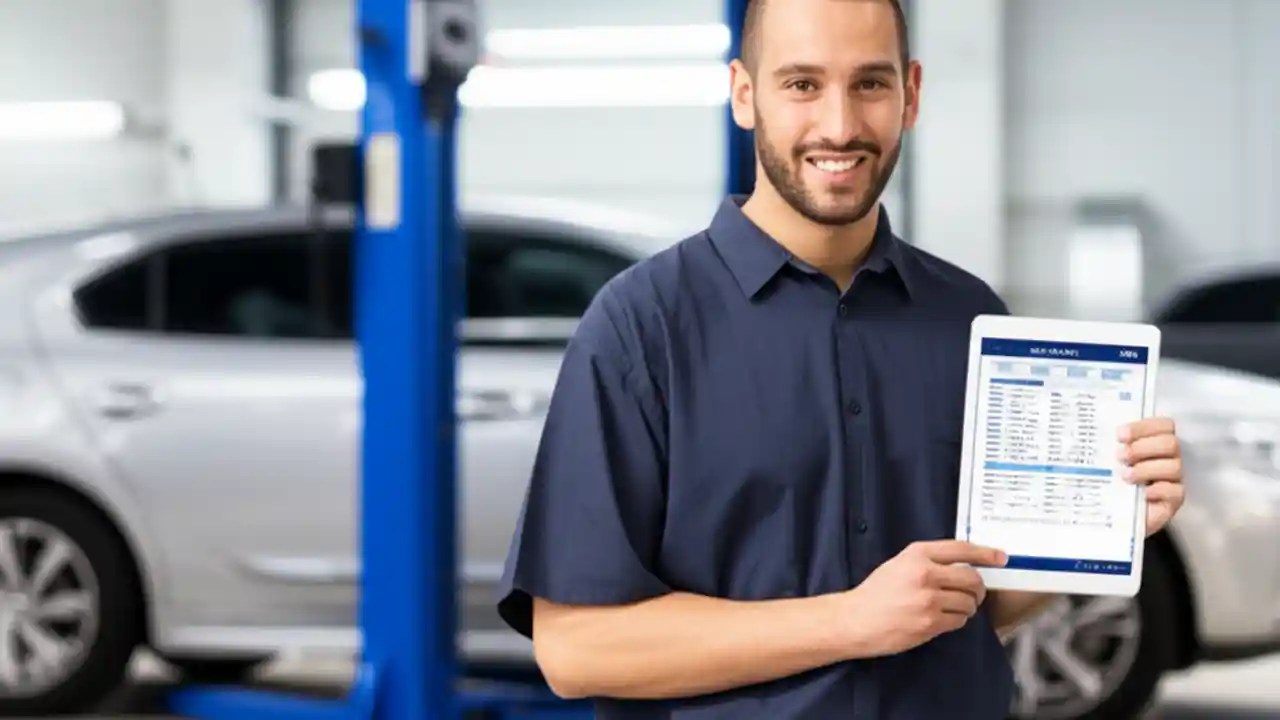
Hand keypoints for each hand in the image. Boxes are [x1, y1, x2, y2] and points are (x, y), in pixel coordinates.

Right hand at [840, 540, 1006, 657]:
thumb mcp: (899, 564)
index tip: (1000, 557)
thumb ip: (928, 561)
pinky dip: (957, 620)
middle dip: (978, 588)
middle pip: (972, 578)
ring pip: (968, 602)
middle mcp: (925, 573)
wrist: (856, 619)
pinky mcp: (930, 622)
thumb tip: (962, 566)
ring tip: (954, 608)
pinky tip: (944, 619)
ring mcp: (928, 599)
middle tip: (974, 593)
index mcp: (917, 554)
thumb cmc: (876, 593)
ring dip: (968, 607)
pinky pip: (959, 620)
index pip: (961, 549)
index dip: (985, 553)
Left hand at [1118, 417, 1185, 536]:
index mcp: (1154, 442)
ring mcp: (1174, 479)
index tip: (1120, 435)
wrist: (1110, 515)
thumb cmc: (1110, 482)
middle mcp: (1168, 458)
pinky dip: (1158, 489)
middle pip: (1171, 444)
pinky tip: (1143, 493)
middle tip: (1121, 456)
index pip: (1164, 425)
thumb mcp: (1107, 461)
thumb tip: (1094, 430)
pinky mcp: (1174, 500)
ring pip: (1174, 467)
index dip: (1144, 427)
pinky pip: (1176, 491)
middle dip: (1143, 447)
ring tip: (1126, 476)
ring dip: (1147, 469)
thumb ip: (1107, 445)